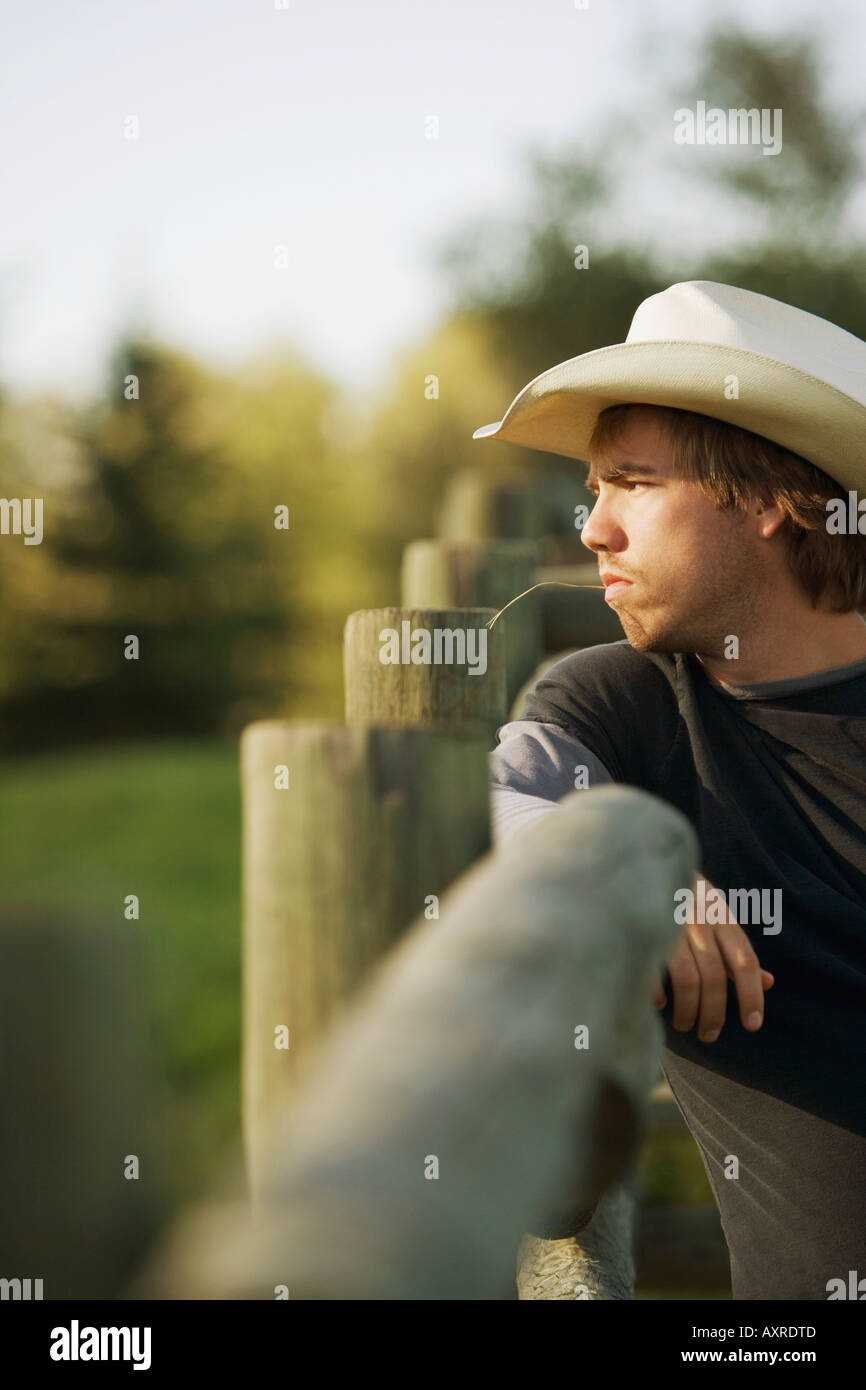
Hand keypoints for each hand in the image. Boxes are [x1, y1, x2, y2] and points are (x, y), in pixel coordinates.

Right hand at [650, 874, 773, 1042]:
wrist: (644, 861)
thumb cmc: (686, 898)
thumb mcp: (718, 916)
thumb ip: (738, 950)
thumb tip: (769, 982)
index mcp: (721, 916)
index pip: (745, 961)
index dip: (751, 995)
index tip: (752, 1025)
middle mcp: (699, 920)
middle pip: (715, 976)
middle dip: (715, 1013)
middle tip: (709, 1035)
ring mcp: (669, 925)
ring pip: (688, 979)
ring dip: (689, 1011)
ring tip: (685, 1024)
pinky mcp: (642, 929)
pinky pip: (653, 971)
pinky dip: (658, 993)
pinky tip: (659, 1004)